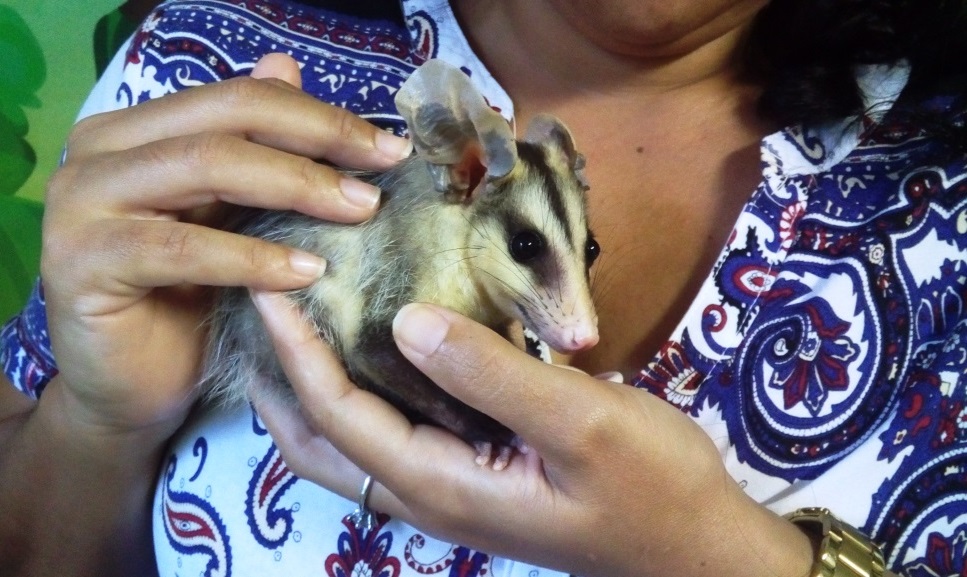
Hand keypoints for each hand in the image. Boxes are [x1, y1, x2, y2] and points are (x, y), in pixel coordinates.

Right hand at [39, 53, 411, 440]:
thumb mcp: (229, 220)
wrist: (129, 387)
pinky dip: (251, 257)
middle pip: (226, 120)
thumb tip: (287, 67)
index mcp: (136, 130)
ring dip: (294, 186)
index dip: (319, 116)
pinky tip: (306, 272)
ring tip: (358, 212)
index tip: (388, 148)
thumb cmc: (187, 301)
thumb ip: (251, 150)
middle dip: (316, 141)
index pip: (239, 98)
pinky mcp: (82, 261)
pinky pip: (181, 246)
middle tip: (380, 175)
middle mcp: (100, 150)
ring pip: (206, 166)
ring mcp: (82, 202)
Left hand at [253, 292, 816, 576]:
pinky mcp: (477, 466)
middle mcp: (429, 491)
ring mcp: (451, 483)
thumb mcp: (582, 426)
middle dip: (282, 379)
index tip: (270, 287)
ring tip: (306, 318)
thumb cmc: (651, 488)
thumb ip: (492, 375)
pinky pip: (400, 424)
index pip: (339, 417)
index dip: (297, 354)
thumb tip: (404, 319)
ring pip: (355, 437)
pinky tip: (386, 337)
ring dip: (318, 383)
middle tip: (268, 305)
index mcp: (440, 485)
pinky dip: (372, 384)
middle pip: (321, 443)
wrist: (699, 543)